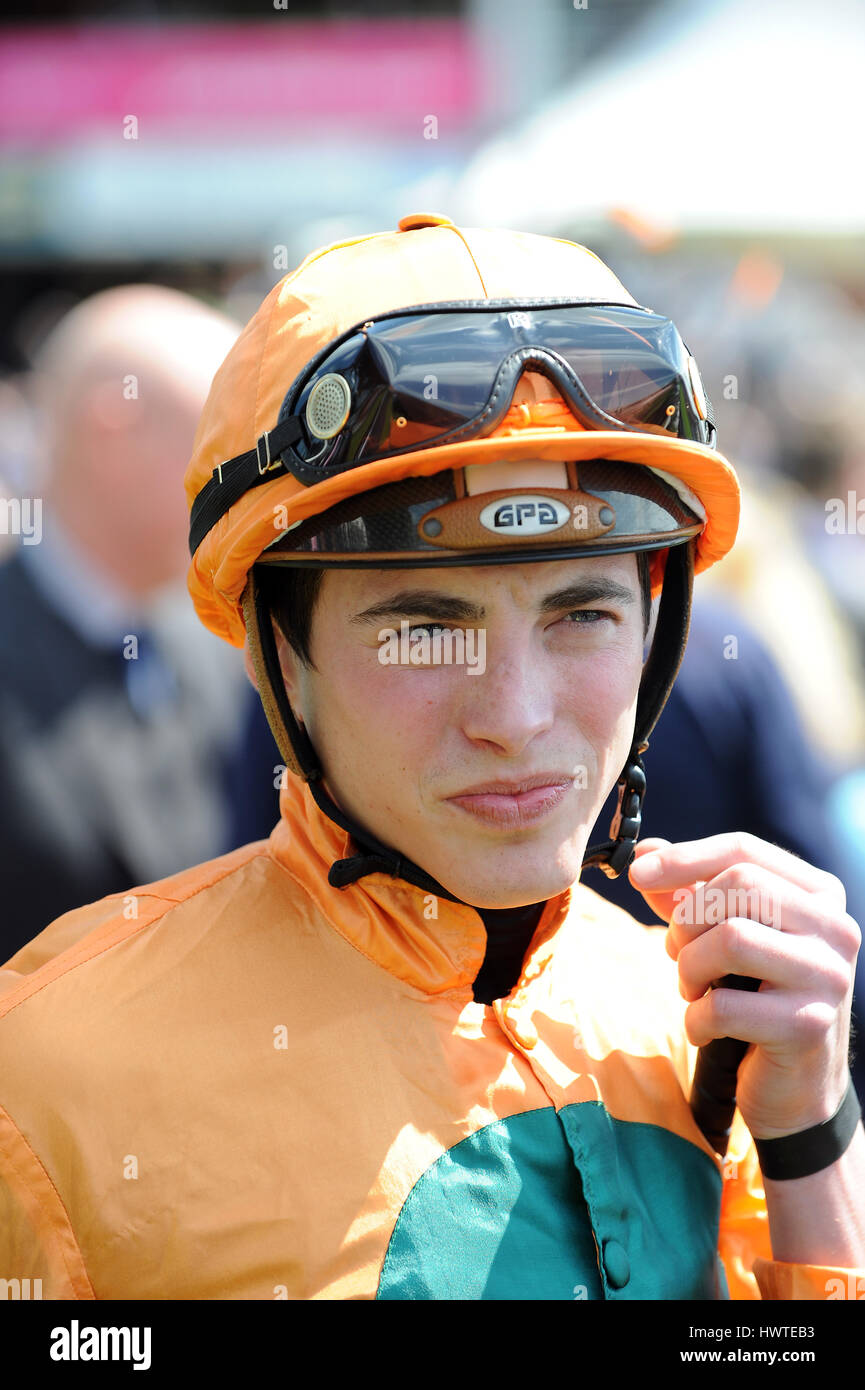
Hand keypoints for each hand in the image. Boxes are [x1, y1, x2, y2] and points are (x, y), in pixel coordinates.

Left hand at [628, 833, 860, 1139]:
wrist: (797, 1088)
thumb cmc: (756, 999)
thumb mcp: (722, 937)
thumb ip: (688, 894)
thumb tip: (646, 851)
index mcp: (818, 894)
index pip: (744, 851)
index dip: (683, 857)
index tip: (636, 872)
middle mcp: (835, 927)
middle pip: (738, 886)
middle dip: (687, 920)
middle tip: (678, 954)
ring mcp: (827, 976)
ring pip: (731, 939)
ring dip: (690, 968)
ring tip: (693, 991)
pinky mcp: (809, 1025)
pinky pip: (725, 1005)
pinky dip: (696, 1018)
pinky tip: (704, 1029)